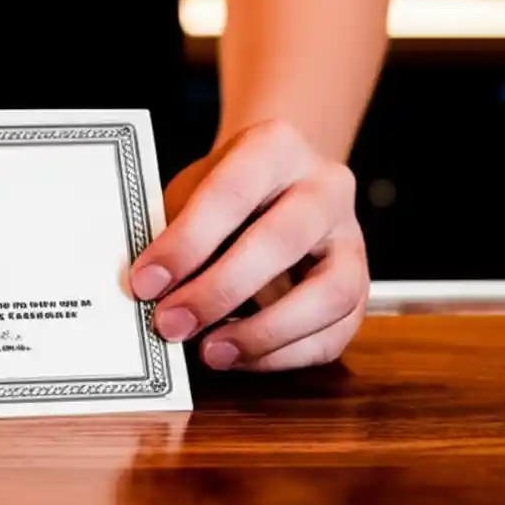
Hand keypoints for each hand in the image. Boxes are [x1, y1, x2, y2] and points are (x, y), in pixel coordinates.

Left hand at [130, 120, 369, 371]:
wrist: (277, 183)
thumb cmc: (223, 192)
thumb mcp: (191, 190)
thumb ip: (171, 231)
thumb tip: (148, 291)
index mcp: (276, 147)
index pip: (231, 192)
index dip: (185, 243)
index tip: (144, 283)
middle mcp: (326, 186)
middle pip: (282, 242)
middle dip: (218, 291)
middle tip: (170, 324)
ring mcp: (352, 238)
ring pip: (327, 294)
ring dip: (262, 333)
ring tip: (209, 353)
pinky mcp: (361, 286)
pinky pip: (334, 333)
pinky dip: (282, 355)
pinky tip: (237, 357)